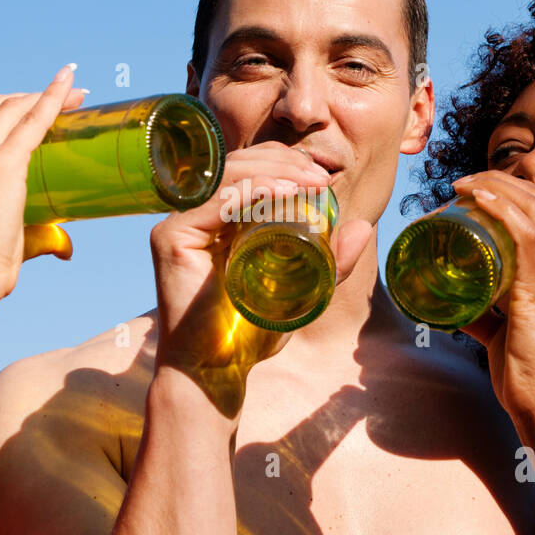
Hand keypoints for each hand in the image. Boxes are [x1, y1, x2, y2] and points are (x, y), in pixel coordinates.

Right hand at [150, 143, 370, 416]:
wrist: (214, 374)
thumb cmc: (250, 335)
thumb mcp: (303, 292)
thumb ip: (331, 263)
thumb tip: (362, 227)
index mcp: (216, 221)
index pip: (249, 173)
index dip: (286, 163)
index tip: (323, 175)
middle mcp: (193, 217)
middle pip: (239, 166)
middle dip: (285, 161)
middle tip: (322, 176)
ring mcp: (179, 225)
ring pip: (230, 176)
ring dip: (276, 170)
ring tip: (312, 181)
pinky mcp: (172, 238)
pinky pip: (218, 201)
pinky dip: (255, 190)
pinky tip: (286, 192)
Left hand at [452, 171, 534, 427]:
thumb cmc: (524, 374)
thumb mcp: (498, 334)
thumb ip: (480, 316)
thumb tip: (451, 307)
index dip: (512, 192)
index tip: (473, 191)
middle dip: (498, 182)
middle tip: (460, 185)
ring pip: (533, 210)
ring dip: (496, 188)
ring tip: (462, 185)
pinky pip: (526, 235)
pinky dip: (502, 209)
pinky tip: (478, 198)